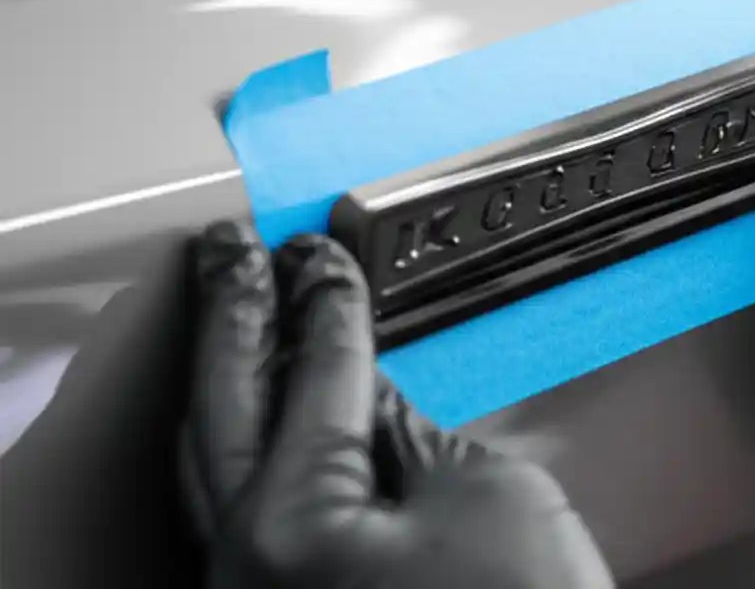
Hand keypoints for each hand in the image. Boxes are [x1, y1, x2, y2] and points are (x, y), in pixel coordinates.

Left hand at [180, 221, 613, 587]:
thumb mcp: (484, 491)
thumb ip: (409, 428)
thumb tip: (367, 390)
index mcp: (293, 529)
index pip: (309, 377)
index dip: (322, 303)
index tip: (318, 258)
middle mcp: (248, 571)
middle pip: (224, 407)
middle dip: (233, 315)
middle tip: (236, 253)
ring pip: (215, 461)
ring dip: (229, 377)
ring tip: (241, 315)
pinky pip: (245, 507)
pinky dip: (253, 443)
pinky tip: (273, 416)